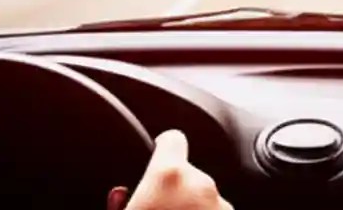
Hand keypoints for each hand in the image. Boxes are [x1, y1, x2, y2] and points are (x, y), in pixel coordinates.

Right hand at [106, 130, 229, 209]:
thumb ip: (121, 201)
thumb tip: (119, 196)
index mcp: (169, 176)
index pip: (173, 139)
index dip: (163, 146)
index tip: (158, 150)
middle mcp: (201, 185)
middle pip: (187, 175)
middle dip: (175, 190)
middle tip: (156, 207)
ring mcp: (222, 205)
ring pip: (203, 197)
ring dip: (191, 206)